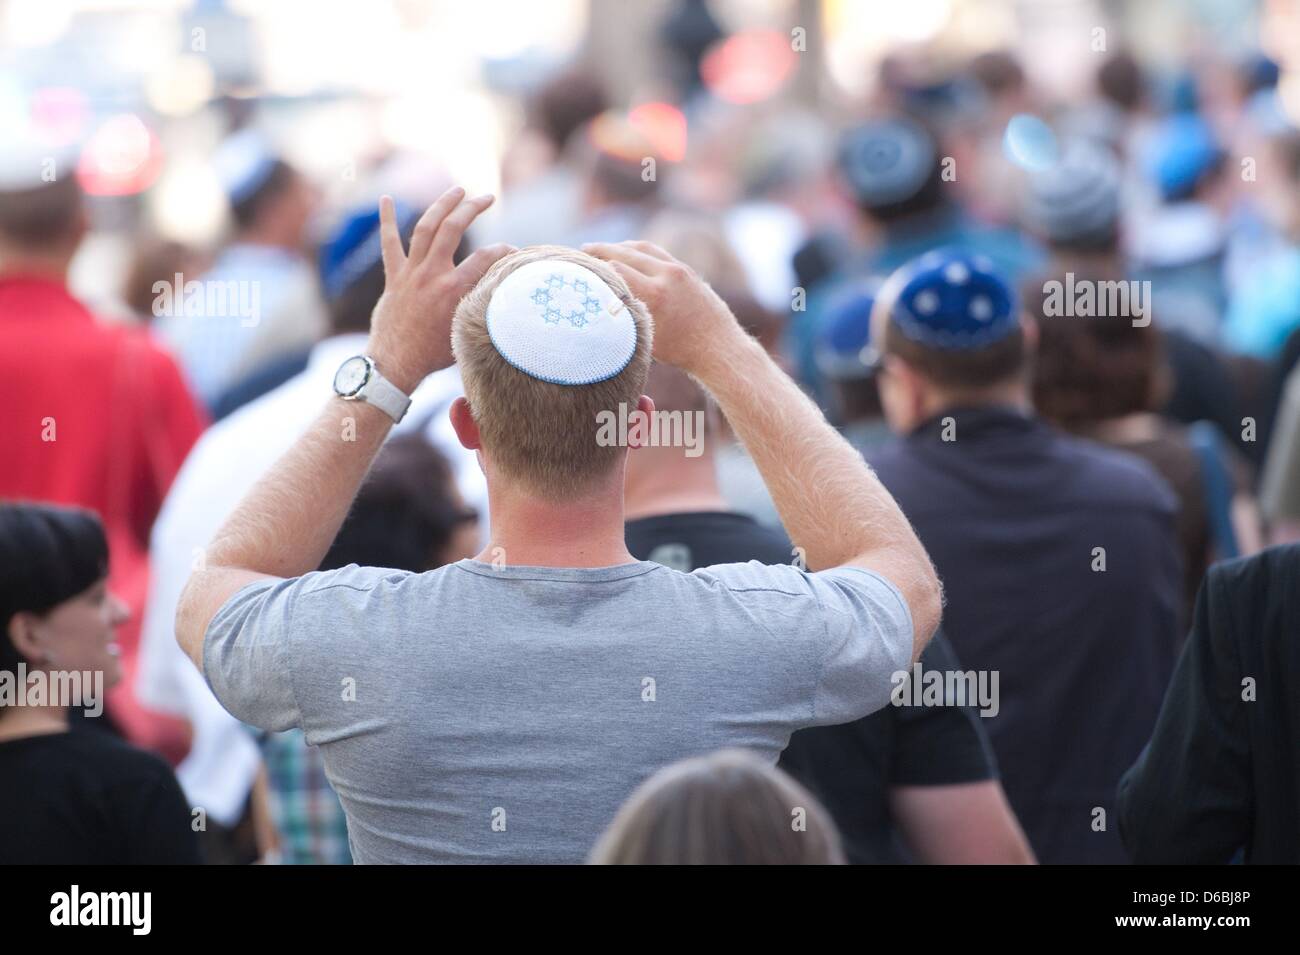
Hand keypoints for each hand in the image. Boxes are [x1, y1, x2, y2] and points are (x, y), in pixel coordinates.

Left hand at [367, 188, 512, 392]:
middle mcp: (432, 274)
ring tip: (457, 190)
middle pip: (453, 228)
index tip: (515, 251)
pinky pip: (389, 243)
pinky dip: (387, 220)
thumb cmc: (434, 356)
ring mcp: (411, 272)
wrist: (396, 364)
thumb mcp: (467, 332)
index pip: (486, 257)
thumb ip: (483, 309)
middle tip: (487, 197)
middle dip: (472, 207)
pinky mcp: (394, 277)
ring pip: (425, 227)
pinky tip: (386, 199)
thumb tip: (505, 299)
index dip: (505, 250)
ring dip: (441, 204)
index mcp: (454, 289)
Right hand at [582, 240, 744, 374]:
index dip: (594, 267)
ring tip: (597, 249)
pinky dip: (636, 249)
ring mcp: (678, 269)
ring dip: (618, 246)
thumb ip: (623, 318)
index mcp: (655, 295)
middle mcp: (667, 275)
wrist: (719, 346)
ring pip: (641, 247)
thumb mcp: (645, 338)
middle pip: (624, 252)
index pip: (615, 267)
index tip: (579, 270)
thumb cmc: (680, 351)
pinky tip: (624, 252)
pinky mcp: (685, 269)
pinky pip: (655, 252)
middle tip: (580, 252)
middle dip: (600, 250)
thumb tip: (596, 308)